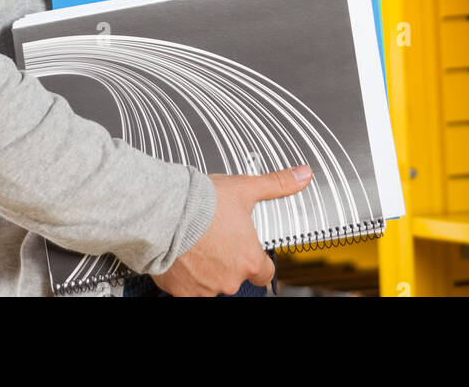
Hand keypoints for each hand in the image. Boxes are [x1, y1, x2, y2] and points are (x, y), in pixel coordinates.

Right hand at [150, 163, 312, 296]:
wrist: (165, 212)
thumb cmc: (202, 203)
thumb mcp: (246, 188)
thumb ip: (277, 185)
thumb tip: (303, 175)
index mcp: (249, 259)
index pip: (264, 272)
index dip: (257, 259)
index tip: (248, 248)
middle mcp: (230, 279)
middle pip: (236, 275)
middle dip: (228, 259)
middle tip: (216, 235)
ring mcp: (206, 288)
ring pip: (212, 282)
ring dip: (208, 267)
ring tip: (198, 241)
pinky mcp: (182, 293)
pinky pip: (189, 288)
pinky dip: (187, 275)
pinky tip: (183, 254)